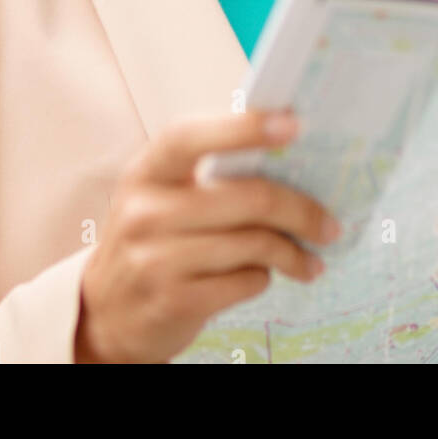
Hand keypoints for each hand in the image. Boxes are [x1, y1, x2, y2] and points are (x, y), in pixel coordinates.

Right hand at [75, 108, 340, 363]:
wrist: (106, 313)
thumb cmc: (152, 239)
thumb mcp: (163, 196)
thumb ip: (211, 172)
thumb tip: (289, 153)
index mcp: (146, 171)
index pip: (191, 137)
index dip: (243, 128)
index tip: (293, 125)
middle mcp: (145, 211)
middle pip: (247, 198)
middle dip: (301, 210)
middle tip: (330, 223)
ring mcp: (156, 258)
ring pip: (253, 244)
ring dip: (293, 252)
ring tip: (311, 258)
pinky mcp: (173, 300)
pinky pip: (245, 281)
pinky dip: (264, 277)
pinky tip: (266, 275)